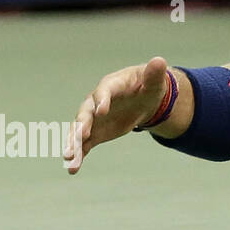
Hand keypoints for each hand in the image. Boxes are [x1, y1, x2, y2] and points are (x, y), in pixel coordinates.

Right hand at [65, 57, 169, 174]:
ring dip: (74, 144)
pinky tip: (72, 169)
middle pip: (85, 113)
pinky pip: (84, 145)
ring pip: (79, 131)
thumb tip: (159, 61)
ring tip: (69, 159)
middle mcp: (96, 102)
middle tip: (79, 137)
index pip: (103, 92)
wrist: (142, 99)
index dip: (102, 100)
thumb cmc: (148, 86)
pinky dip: (79, 155)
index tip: (102, 111)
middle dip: (81, 125)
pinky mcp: (95, 133)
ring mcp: (93, 119)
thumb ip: (155, 74)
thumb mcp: (154, 81)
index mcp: (110, 86)